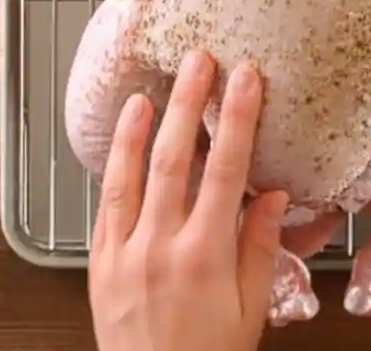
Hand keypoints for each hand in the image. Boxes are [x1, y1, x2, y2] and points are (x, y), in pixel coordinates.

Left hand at [90, 49, 288, 350]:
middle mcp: (161, 247)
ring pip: (133, 174)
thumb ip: (260, 247)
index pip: (227, 170)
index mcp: (206, 255)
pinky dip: (117, 166)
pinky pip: (107, 204)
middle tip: (199, 62)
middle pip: (177, 158)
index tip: (247, 79)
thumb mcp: (251, 308)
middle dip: (190, 103)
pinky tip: (125, 141)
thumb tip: (271, 194)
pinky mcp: (100, 263)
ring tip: (153, 89)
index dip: (238, 118)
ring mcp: (125, 252)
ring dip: (143, 127)